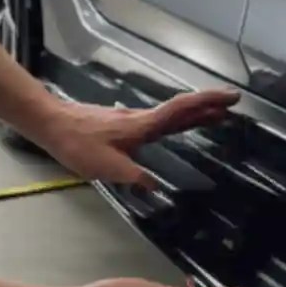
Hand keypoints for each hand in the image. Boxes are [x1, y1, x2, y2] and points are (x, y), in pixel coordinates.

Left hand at [36, 90, 238, 187]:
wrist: (52, 124)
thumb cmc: (79, 144)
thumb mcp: (108, 168)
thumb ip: (135, 177)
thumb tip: (157, 187)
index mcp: (143, 126)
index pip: (182, 111)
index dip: (208, 104)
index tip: (231, 99)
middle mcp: (142, 119)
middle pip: (181, 110)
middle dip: (209, 106)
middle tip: (233, 105)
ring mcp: (133, 120)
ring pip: (170, 114)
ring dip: (194, 113)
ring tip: (214, 117)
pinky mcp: (124, 124)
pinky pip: (159, 120)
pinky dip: (177, 120)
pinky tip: (175, 128)